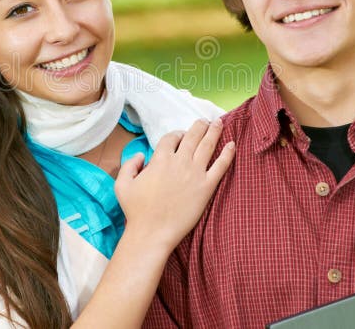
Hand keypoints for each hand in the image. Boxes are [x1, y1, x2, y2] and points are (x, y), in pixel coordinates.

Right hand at [114, 118, 234, 249]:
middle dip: (199, 126)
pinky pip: (221, 166)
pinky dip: (227, 153)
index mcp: (160, 159)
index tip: (180, 136)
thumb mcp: (122, 185)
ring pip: (207, 146)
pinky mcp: (207, 187)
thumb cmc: (136, 211)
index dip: (176, 134)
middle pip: (192, 136)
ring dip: (214, 131)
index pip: (171, 138)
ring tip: (219, 122)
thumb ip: (129, 165)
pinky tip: (232, 144)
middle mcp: (180, 162)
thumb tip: (141, 155)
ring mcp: (195, 174)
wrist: (152, 232)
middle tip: (205, 121)